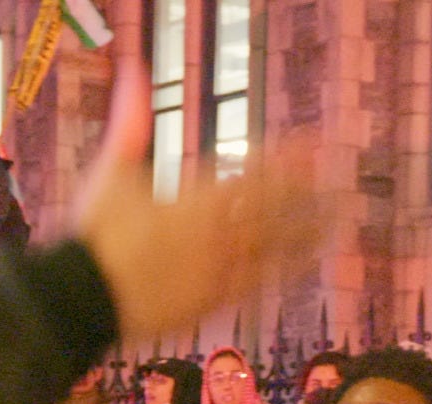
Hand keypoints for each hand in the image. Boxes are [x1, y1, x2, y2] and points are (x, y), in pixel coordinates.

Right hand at [72, 60, 325, 341]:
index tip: (317, 144)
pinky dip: (284, 273)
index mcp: (198, 200)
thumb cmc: (96, 235)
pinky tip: (302, 266)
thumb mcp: (111, 173)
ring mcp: (220, 271)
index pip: (256, 173)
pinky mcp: (214, 302)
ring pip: (277, 251)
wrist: (85, 299)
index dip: (290, 158)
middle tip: (346, 185)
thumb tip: (134, 72)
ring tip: (338, 225)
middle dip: (313, 195)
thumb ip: (130, 124)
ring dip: (309, 235)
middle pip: (277, 211)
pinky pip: (260, 285)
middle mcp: (218, 236)